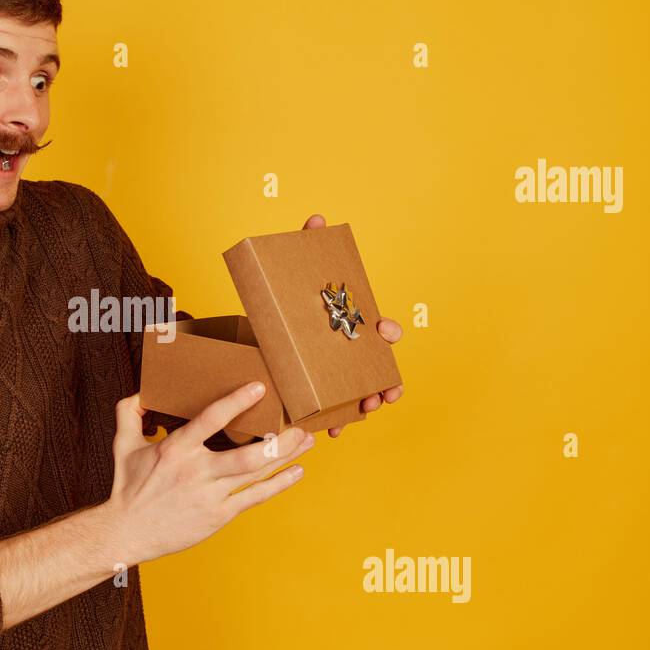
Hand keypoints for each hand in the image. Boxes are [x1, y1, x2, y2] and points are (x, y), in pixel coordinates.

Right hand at [106, 382, 314, 564]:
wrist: (126, 532)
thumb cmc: (127, 487)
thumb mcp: (122, 444)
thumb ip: (129, 412)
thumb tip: (142, 392)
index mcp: (175, 448)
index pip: (211, 419)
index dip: (237, 402)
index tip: (259, 387)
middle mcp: (196, 471)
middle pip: (248, 455)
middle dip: (280, 440)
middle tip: (301, 425)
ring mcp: (210, 495)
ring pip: (256, 474)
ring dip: (286, 457)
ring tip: (307, 442)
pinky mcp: (218, 515)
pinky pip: (254, 497)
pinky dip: (278, 485)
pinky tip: (297, 473)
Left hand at [302, 214, 403, 436]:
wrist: (260, 330)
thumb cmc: (285, 302)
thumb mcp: (292, 276)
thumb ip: (305, 246)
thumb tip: (317, 218)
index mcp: (351, 324)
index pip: (379, 329)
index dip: (387, 332)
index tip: (386, 335)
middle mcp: (351, 352)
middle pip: (380, 369)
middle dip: (388, 382)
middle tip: (384, 392)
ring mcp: (338, 375)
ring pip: (364, 394)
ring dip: (369, 403)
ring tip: (364, 410)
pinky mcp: (319, 394)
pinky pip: (335, 413)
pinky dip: (337, 423)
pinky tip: (334, 430)